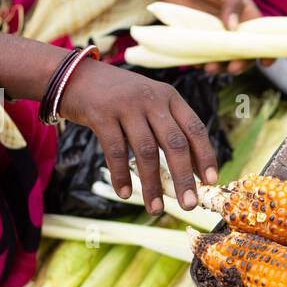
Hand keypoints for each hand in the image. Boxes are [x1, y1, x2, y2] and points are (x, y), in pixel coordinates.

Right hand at [59, 59, 216, 211]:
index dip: (205, 156)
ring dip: (152, 185)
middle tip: (190, 204)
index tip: (211, 181)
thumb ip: (168, 127)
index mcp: (170, 97)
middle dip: (184, 177)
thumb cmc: (119, 98)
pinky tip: (125, 194)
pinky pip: (115, 151)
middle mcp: (152, 100)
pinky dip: (121, 176)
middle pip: (175, 144)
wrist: (75, 76)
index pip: (195, 128)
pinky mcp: (101, 114)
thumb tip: (190, 168)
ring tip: (156, 209)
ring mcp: (126, 106)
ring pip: (146, 151)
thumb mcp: (149, 103)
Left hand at [153, 0, 267, 74]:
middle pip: (243, 53)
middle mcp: (232, 28)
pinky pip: (202, 56)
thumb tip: (234, 28)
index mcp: (245, 14)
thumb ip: (230, 2)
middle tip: (232, 68)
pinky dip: (200, 63)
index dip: (266, 50)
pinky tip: (195, 62)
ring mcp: (214, 36)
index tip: (265, 63)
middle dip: (240, 64)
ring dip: (219, 67)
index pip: (261, 35)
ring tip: (209, 68)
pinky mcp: (197, 39)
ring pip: (222, 59)